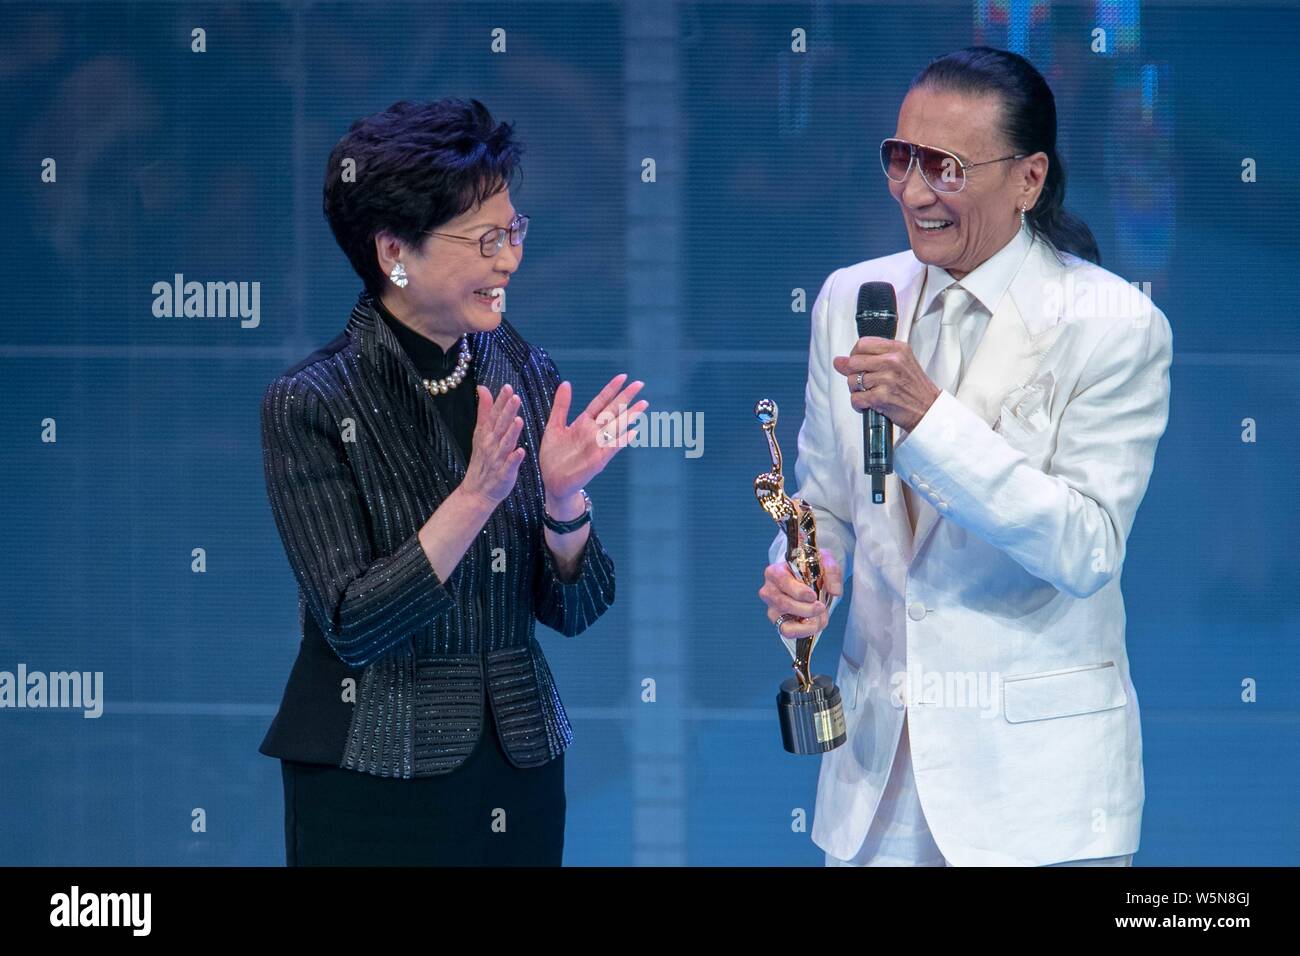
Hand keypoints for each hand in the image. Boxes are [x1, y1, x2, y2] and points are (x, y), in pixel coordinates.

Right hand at [462, 384, 524, 507]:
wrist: (477, 491)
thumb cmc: (482, 459)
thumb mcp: (480, 433)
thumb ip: (485, 411)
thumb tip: (483, 388)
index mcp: (487, 434)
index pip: (494, 414)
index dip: (500, 401)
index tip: (508, 387)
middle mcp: (491, 444)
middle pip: (500, 425)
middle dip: (507, 411)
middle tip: (515, 397)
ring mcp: (497, 459)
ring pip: (505, 443)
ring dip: (511, 432)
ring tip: (519, 420)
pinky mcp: (503, 474)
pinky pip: (509, 465)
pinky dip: (514, 459)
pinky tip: (521, 451)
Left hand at [539, 373, 647, 500]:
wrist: (553, 481)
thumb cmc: (553, 456)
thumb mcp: (554, 426)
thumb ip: (561, 405)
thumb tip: (566, 383)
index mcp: (583, 422)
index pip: (600, 402)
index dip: (611, 389)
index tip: (623, 376)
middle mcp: (593, 432)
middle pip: (612, 411)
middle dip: (625, 398)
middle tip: (640, 384)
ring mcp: (597, 445)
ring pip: (616, 427)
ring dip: (629, 416)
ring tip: (643, 404)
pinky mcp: (598, 460)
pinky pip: (612, 449)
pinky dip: (621, 441)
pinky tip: (633, 432)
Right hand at [759, 548, 843, 640]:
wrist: (809, 576)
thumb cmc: (812, 567)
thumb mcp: (824, 560)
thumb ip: (831, 571)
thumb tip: (835, 592)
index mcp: (774, 572)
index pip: (782, 581)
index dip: (798, 591)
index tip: (813, 596)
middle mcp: (769, 591)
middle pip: (784, 604)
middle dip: (806, 609)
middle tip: (821, 607)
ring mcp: (772, 609)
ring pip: (785, 623)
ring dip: (807, 625)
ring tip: (821, 618)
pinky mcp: (779, 622)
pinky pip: (789, 633)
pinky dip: (805, 631)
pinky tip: (816, 623)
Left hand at [832, 338, 940, 431]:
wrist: (928, 410)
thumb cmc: (913, 388)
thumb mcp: (898, 364)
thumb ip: (869, 359)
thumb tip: (838, 361)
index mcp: (897, 349)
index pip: (862, 344)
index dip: (855, 355)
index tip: (860, 365)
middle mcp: (893, 361)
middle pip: (853, 362)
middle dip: (853, 375)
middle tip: (864, 383)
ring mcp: (887, 379)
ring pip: (852, 381)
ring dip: (856, 391)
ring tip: (869, 394)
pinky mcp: (882, 397)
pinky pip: (856, 398)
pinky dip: (858, 404)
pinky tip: (868, 405)